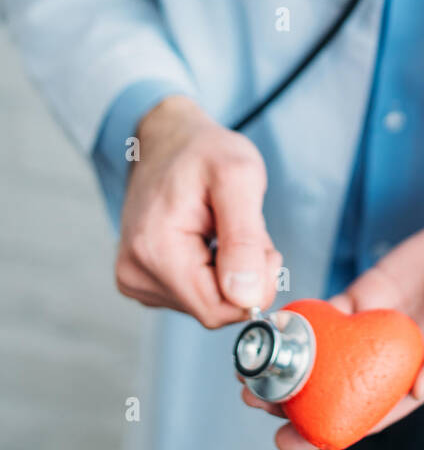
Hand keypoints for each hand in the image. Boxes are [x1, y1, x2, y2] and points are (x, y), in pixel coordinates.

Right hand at [115, 94, 281, 326]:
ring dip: (229, 271)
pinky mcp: (141, 280)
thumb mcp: (239, 177)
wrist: (168, 139)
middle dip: (243, 275)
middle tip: (246, 228)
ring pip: (205, 303)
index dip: (254, 287)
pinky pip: (192, 294)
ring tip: (223, 226)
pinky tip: (207, 237)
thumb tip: (246, 297)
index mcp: (155, 251)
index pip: (217, 310)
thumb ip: (245, 239)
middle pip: (212, 309)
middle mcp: (135, 273)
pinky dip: (212, 271)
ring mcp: (135, 279)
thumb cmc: (203, 151)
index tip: (264, 247)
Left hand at [242, 213, 423, 449]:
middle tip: (255, 401)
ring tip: (249, 368)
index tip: (296, 439)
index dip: (336, 427)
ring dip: (290, 360)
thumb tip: (423, 390)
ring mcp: (381, 322)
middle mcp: (397, 354)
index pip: (376, 409)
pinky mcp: (372, 290)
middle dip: (297, 398)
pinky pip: (333, 309)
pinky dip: (305, 318)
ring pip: (328, 350)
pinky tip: (276, 324)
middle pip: (340, 385)